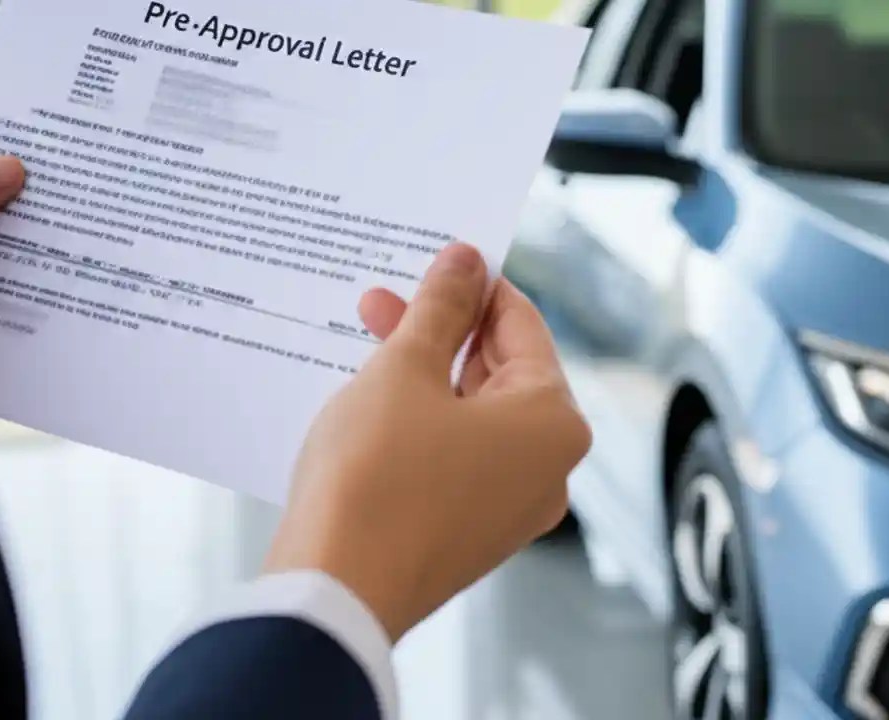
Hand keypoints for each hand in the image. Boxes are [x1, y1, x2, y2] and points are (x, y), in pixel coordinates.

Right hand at [265, 243, 591, 640]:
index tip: (437, 259)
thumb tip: (465, 260)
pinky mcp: (469, 534)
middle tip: (380, 302)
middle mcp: (547, 470)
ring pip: (472, 417)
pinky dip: (420, 424)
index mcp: (554, 422)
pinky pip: (455, 459)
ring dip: (423, 376)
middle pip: (498, 373)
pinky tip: (371, 403)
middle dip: (439, 332)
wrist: (334, 592)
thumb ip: (441, 308)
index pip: (522, 326)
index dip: (475, 286)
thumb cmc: (375, 477)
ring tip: (363, 345)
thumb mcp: (405, 370)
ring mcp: (510, 509)